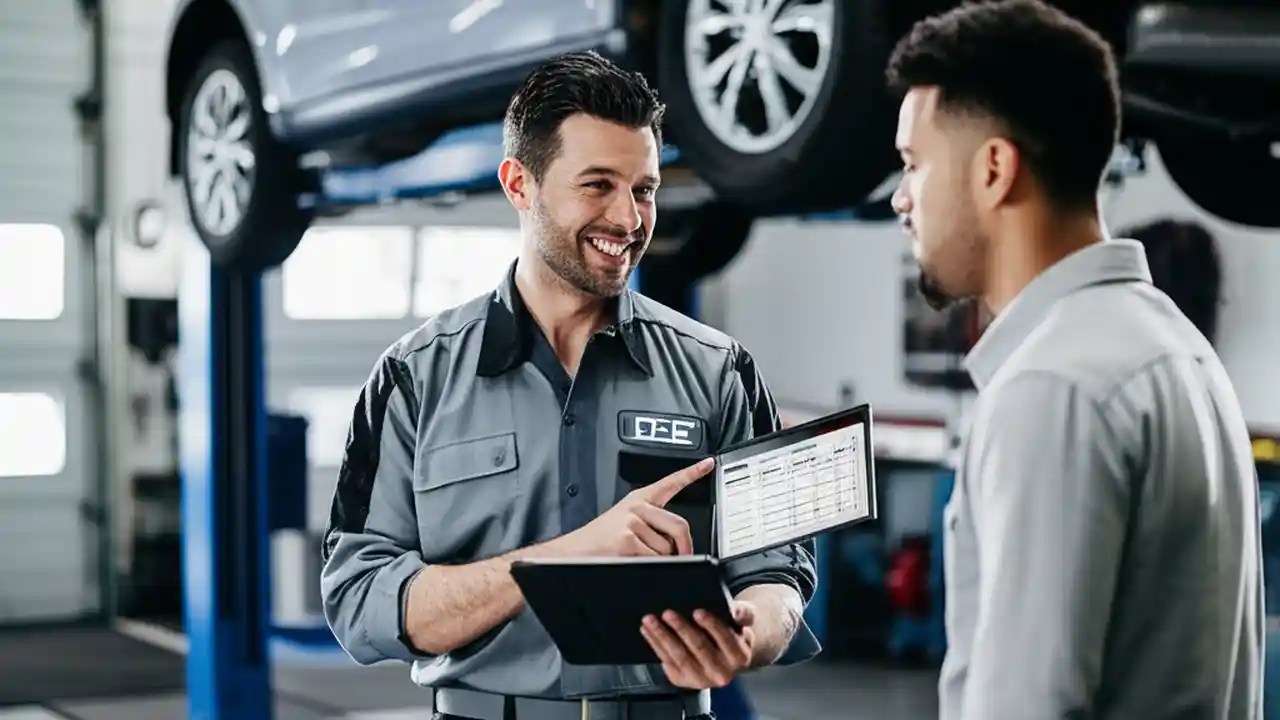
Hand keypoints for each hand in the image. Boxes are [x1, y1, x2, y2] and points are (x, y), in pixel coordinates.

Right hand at [556, 457, 714, 557]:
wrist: (573, 552)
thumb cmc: (599, 541)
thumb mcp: (625, 522)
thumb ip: (651, 524)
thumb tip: (677, 543)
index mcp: (639, 500)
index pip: (670, 482)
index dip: (692, 473)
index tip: (708, 464)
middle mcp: (637, 506)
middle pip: (679, 525)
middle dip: (685, 547)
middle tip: (684, 556)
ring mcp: (632, 521)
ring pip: (667, 548)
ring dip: (660, 560)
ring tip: (638, 556)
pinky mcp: (628, 538)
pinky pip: (654, 558)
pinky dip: (648, 566)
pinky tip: (631, 560)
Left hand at [641, 601, 757, 688]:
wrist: (726, 655)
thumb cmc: (734, 631)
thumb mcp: (745, 619)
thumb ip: (744, 613)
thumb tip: (736, 612)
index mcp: (739, 657)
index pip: (725, 639)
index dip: (711, 625)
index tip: (697, 612)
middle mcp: (721, 673)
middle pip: (699, 648)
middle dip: (682, 629)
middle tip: (667, 613)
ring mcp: (700, 679)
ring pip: (679, 657)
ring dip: (662, 637)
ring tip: (650, 620)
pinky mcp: (682, 680)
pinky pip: (666, 661)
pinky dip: (655, 644)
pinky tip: (647, 631)